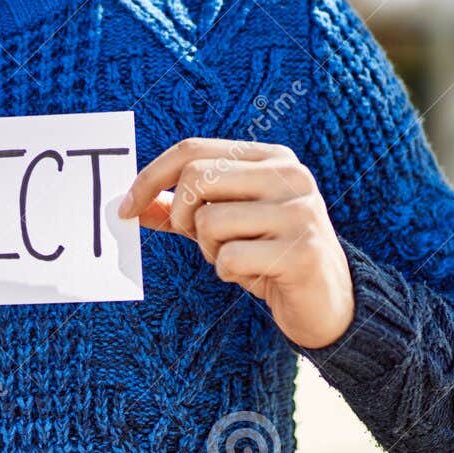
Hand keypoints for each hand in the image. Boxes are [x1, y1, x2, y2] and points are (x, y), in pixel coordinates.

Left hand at [118, 138, 354, 348]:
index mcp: (270, 157)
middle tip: (199, 240)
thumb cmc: (268, 256)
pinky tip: (256, 275)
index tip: (125, 208)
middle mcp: (289, 174)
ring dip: (211, 250)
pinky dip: (229, 273)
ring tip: (240, 257)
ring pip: (210, 221)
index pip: (193, 150)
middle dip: (182, 217)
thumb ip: (182, 209)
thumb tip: (130, 205)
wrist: (328, 302)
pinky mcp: (302, 250)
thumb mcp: (225, 224)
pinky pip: (230, 258)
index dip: (150, 177)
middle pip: (197, 178)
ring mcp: (299, 210)